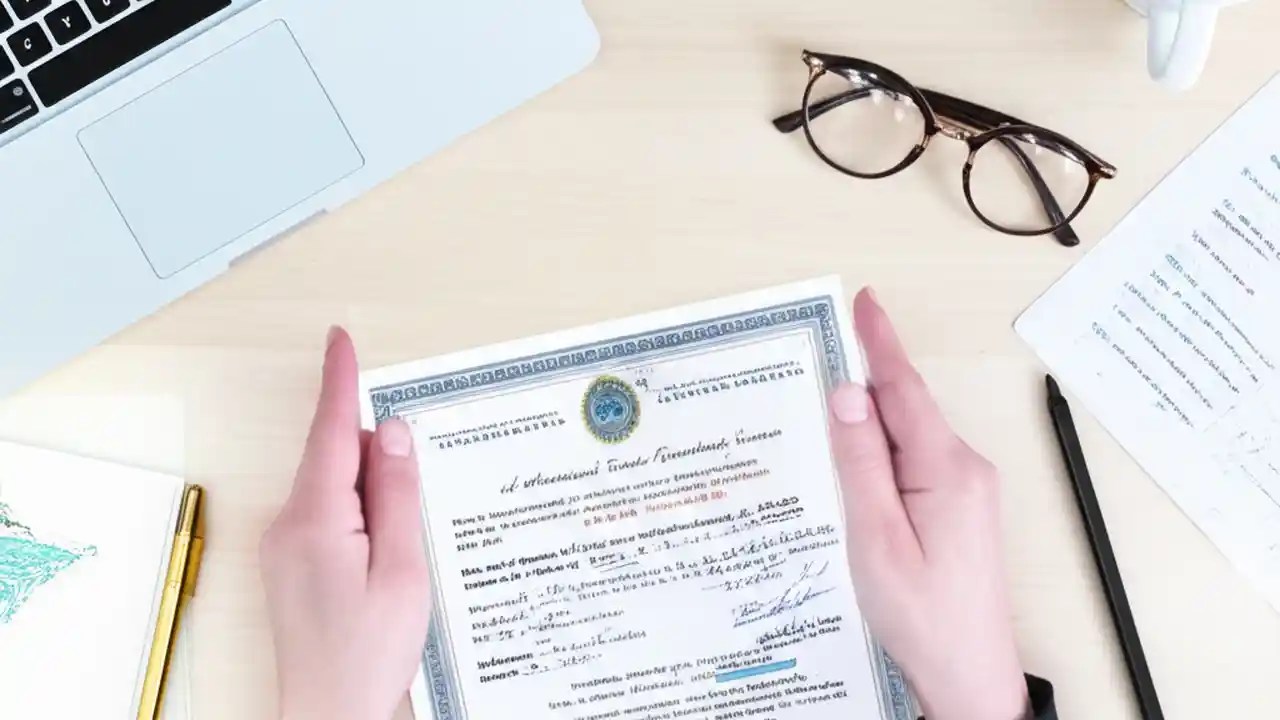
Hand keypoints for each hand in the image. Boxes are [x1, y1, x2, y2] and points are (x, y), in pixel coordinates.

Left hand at [260, 328, 431, 719]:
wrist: (331, 716)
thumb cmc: (368, 655)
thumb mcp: (402, 570)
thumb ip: (398, 495)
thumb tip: (395, 433)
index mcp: (316, 520)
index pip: (332, 432)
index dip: (341, 382)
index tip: (341, 340)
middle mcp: (290, 525)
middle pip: (339, 460)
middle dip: (381, 462)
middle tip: (415, 511)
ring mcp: (286, 546)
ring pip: (337, 489)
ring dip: (375, 498)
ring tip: (400, 557)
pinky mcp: (292, 564)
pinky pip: (330, 516)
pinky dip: (362, 518)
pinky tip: (385, 558)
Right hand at [831, 290, 1027, 719]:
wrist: (968, 674)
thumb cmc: (923, 617)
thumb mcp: (877, 537)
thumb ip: (862, 462)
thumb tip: (848, 395)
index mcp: (946, 469)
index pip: (904, 388)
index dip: (879, 342)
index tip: (864, 301)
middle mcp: (964, 469)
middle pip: (903, 409)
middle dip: (862, 382)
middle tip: (820, 354)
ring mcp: (966, 489)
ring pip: (907, 437)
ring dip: (868, 425)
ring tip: (824, 420)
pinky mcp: (959, 508)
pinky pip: (914, 462)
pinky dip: (882, 455)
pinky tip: (854, 469)